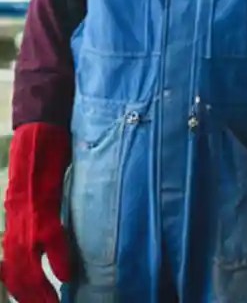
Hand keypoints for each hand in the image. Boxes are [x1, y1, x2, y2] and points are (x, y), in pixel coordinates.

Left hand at [1, 123, 71, 302]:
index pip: (9, 266)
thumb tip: (45, 240)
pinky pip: (49, 238)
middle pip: (16, 272)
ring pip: (27, 263)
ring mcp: (27, 214)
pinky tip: (65, 276)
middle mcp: (15, 223)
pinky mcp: (42, 202)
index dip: (20, 289)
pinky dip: (57, 259)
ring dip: (40, 288)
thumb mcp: (33, 196)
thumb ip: (37, 218)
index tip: (35, 302)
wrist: (37, 132)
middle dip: (31, 296)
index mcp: (13, 222)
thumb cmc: (39, 160)